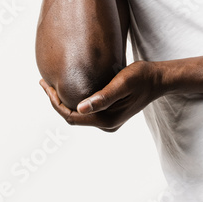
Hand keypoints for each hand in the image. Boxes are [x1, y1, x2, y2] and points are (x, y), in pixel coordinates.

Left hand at [38, 61, 163, 131]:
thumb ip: (103, 96)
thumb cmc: (142, 77)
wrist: (158, 79)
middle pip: (72, 117)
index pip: (71, 116)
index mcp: (107, 119)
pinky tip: (69, 90)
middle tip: (43, 83)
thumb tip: (80, 108)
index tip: (45, 85)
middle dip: (56, 102)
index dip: (55, 102)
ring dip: (64, 102)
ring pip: (78, 115)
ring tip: (52, 85)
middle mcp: (107, 124)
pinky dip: (75, 102)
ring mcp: (109, 121)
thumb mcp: (123, 82)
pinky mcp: (111, 115)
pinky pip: (87, 112)